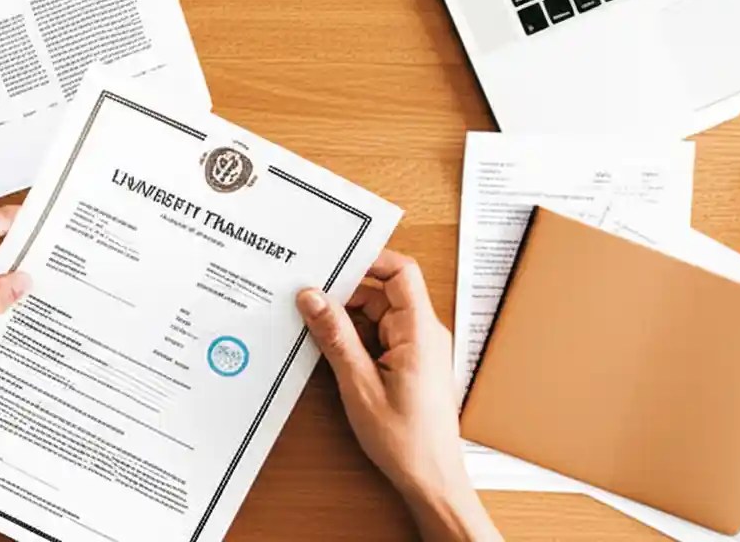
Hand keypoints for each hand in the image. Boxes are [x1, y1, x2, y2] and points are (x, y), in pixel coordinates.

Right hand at [296, 250, 499, 541]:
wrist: (432, 480)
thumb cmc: (405, 440)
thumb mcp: (359, 385)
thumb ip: (336, 336)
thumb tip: (312, 297)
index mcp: (420, 331)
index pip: (401, 272)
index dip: (368, 259)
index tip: (332, 261)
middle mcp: (424, 333)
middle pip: (383, 291)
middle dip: (346, 290)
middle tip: (307, 294)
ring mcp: (418, 348)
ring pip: (379, 313)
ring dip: (347, 316)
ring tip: (312, 322)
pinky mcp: (410, 363)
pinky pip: (380, 334)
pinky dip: (355, 335)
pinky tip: (330, 346)